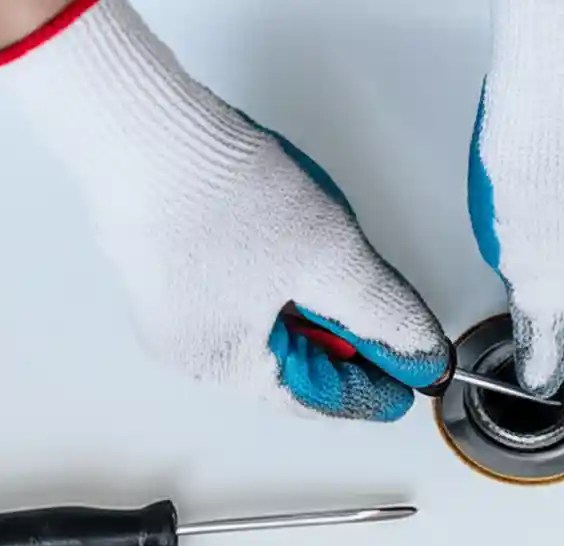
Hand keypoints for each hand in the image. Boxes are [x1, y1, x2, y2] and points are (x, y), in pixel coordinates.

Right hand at [0, 0, 448, 419]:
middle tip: (387, 329)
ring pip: (263, 331)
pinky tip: (296, 255)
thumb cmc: (218, 194)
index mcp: (227, 366)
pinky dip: (279, 289)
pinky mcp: (164, 269)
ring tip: (343, 281)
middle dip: (342, 348)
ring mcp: (171, 311)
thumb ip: (385, 315)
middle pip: (289, 368)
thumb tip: (420, 353)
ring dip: (311, 315)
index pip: (319, 398)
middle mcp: (190, 351)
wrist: (143, 129)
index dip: (375, 388)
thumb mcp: (331, 260)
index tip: (411, 378)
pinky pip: (237, 298)